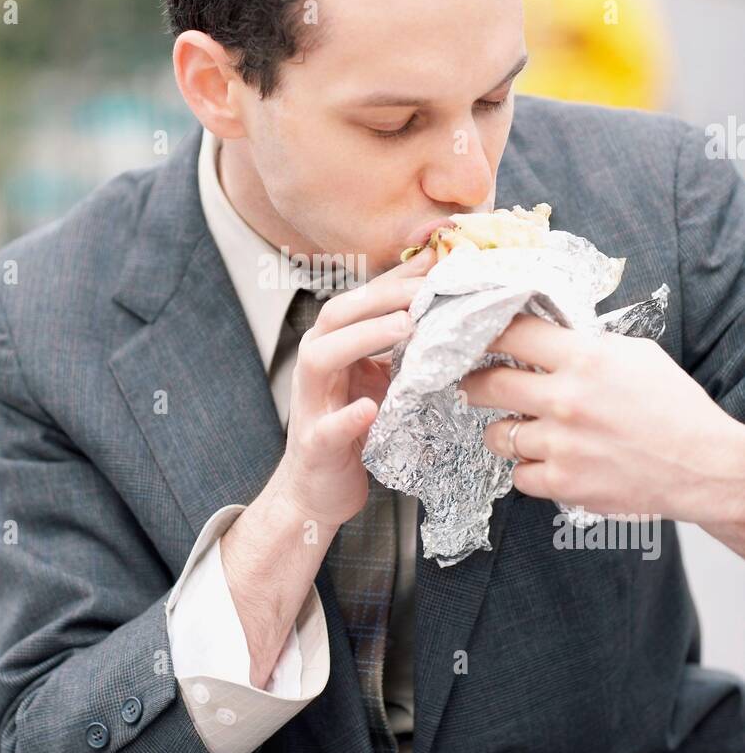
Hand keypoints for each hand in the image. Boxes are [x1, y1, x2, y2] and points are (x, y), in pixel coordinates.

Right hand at [273, 246, 436, 528]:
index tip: (434, 262)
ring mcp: (311, 404)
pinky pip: (327, 427)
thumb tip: (442, 307)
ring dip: (362, 338)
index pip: (359, 300)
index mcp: (332, 346)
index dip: (393, 280)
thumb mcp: (379, 381)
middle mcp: (315, 367)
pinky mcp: (315, 444)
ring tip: (403, 328)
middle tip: (423, 289)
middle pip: (335, 316)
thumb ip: (400, 348)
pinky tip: (370, 409)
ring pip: (321, 358)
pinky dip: (348, 417)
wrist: (319, 489)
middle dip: (378, 298)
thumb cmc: (353, 429)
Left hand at [458, 314, 744, 524]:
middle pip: (488, 385)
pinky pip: (519, 476)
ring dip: (506, 432)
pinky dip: (530, 470)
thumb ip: (587, 346)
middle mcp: (565, 399)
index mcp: (584, 358)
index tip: (478, 340)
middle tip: (473, 385)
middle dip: (475, 384)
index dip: (489, 335)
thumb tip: (546, 340)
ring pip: (497, 435)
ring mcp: (561, 444)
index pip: (512, 334)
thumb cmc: (674, 407)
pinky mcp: (563, 482)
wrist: (701, 465)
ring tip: (523, 430)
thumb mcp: (636, 354)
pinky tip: (549, 462)